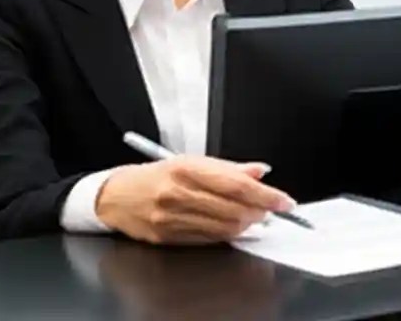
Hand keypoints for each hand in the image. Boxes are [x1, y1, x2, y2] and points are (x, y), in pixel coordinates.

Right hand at [96, 156, 296, 244]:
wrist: (116, 196)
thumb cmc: (157, 176)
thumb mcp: (191, 161)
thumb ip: (229, 168)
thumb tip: (260, 172)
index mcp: (186, 168)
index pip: (236, 185)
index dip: (266, 195)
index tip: (284, 201)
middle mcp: (177, 193)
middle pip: (233, 209)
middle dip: (260, 212)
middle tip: (271, 209)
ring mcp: (171, 218)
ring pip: (224, 228)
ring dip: (246, 224)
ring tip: (254, 217)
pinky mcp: (167, 237)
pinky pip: (208, 239)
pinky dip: (227, 234)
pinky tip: (232, 226)